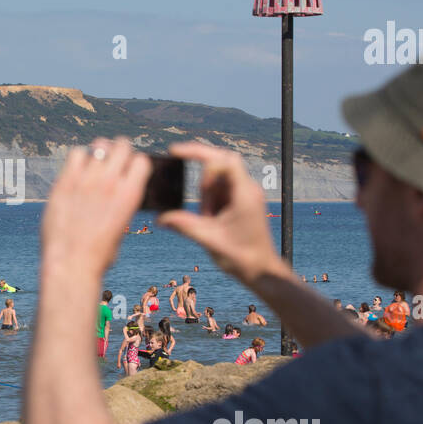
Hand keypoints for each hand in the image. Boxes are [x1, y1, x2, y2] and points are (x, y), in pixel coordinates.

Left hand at [40, 138, 149, 276]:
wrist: (72, 263)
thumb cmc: (98, 255)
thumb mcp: (121, 228)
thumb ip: (122, 205)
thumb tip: (118, 193)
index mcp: (130, 194)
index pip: (141, 160)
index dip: (135, 162)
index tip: (129, 167)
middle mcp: (111, 182)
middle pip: (122, 145)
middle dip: (119, 149)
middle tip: (112, 159)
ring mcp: (87, 179)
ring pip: (99, 146)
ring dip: (99, 151)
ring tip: (94, 163)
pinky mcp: (66, 181)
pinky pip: (76, 154)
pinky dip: (79, 158)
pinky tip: (76, 170)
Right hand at [156, 143, 283, 285]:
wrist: (262, 271)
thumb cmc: (243, 257)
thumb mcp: (209, 240)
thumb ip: (184, 225)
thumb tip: (160, 218)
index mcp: (244, 194)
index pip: (223, 159)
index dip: (199, 152)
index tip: (176, 152)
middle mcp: (247, 189)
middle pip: (219, 164)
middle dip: (201, 179)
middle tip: (194, 201)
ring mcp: (245, 193)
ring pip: (217, 179)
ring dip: (206, 196)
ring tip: (210, 221)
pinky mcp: (241, 200)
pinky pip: (220, 190)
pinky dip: (210, 202)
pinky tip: (212, 220)